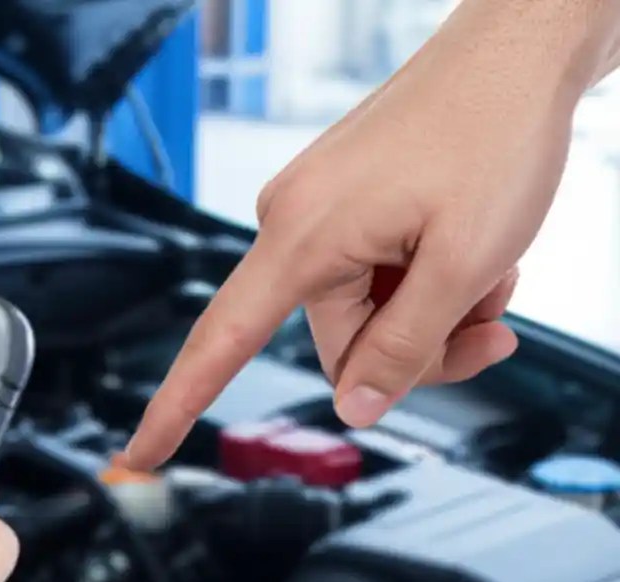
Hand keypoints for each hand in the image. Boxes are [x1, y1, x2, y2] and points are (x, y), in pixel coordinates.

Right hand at [121, 0, 619, 470]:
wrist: (513, 54)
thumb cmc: (493, 134)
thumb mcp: (465, 264)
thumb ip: (406, 349)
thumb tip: (355, 408)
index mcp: (302, 236)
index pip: (220, 342)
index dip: (176, 406)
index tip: (141, 453)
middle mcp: (293, 221)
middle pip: (338, 340)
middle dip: (417, 348)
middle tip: (489, 326)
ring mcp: (315, 209)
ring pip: (367, 309)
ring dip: (432, 308)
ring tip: (491, 270)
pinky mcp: (341, 201)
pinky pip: (372, 271)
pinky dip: (424, 276)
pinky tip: (468, 250)